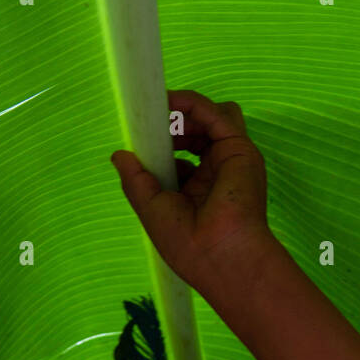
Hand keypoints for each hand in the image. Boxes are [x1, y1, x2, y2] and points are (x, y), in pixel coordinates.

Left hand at [110, 89, 274, 292]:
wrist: (219, 256)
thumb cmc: (187, 244)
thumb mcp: (151, 209)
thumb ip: (135, 181)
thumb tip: (119, 156)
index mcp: (195, 191)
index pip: (181, 154)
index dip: (163, 141)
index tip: (144, 136)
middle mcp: (214, 173)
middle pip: (195, 131)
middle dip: (170, 123)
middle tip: (149, 123)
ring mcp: (228, 159)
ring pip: (208, 118)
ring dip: (182, 109)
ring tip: (158, 111)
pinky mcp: (239, 149)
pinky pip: (218, 114)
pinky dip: (193, 103)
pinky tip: (171, 104)